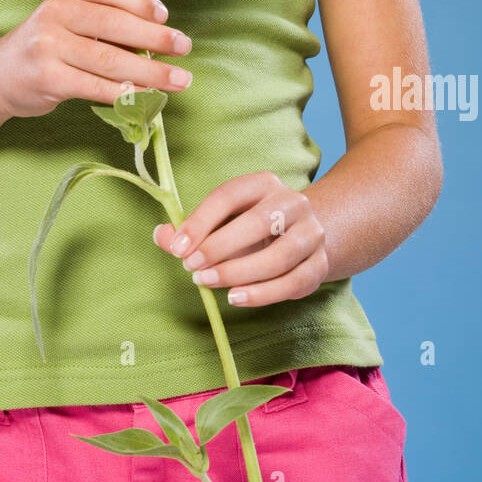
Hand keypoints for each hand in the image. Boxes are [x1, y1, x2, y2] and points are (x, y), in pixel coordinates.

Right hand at [0, 0, 192, 119]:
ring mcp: (49, 46)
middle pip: (114, 24)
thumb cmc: (48, 45)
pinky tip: (146, 97)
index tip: (165, 15)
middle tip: (184, 47)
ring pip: (110, 60)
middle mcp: (57, 13)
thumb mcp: (70, 19)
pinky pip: (95, 86)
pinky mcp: (48, 78)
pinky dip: (125, 93)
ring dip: (150, 72)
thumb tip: (160, 36)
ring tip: (179, 80)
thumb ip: (106, 20)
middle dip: (155, 38)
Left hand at [153, 172, 328, 305]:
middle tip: (192, 268)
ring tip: (209, 283)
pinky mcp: (319, 264)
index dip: (201, 221)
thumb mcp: (222, 220)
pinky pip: (293, 281)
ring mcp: (311, 233)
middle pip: (258, 223)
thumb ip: (190, 229)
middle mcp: (292, 203)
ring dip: (240, 272)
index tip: (177, 247)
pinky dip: (263, 293)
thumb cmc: (251, 227)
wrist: (303, 235)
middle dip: (220, 246)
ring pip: (279, 255)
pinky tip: (235, 297)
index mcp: (263, 183)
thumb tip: (162, 236)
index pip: (229, 195)